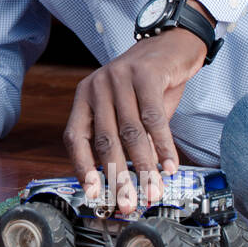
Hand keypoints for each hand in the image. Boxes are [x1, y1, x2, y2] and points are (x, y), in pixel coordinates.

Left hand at [62, 6, 210, 213]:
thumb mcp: (128, 108)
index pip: (76, 137)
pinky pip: (154, 119)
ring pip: (131, 132)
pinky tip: (170, 166)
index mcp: (85, 97)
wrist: (171, 43)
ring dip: (144, 167)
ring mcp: (119, 78)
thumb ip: (123, 138)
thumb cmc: (148, 83)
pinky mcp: (146, 75)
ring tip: (152, 191)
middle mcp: (97, 86)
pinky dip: (163, 146)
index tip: (94, 193)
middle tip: (127, 203)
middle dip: (117, 176)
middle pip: (105, 139)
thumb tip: (126, 181)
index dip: (83, 167)